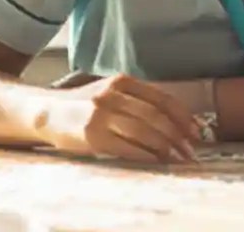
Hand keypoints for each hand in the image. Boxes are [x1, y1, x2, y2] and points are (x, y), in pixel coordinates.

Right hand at [37, 74, 201, 162]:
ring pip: (143, 131)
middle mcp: (112, 95)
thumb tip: (175, 119)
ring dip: (165, 146)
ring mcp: (101, 115)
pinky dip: (145, 154)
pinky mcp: (93, 135)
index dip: (182, 115)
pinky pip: (126, 146)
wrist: (47, 112)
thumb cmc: (85, 105)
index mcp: (121, 82)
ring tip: (177, 157)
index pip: (161, 98)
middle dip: (178, 135)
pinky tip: (156, 160)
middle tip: (190, 149)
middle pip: (155, 116)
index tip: (196, 129)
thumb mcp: (111, 92)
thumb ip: (138, 100)